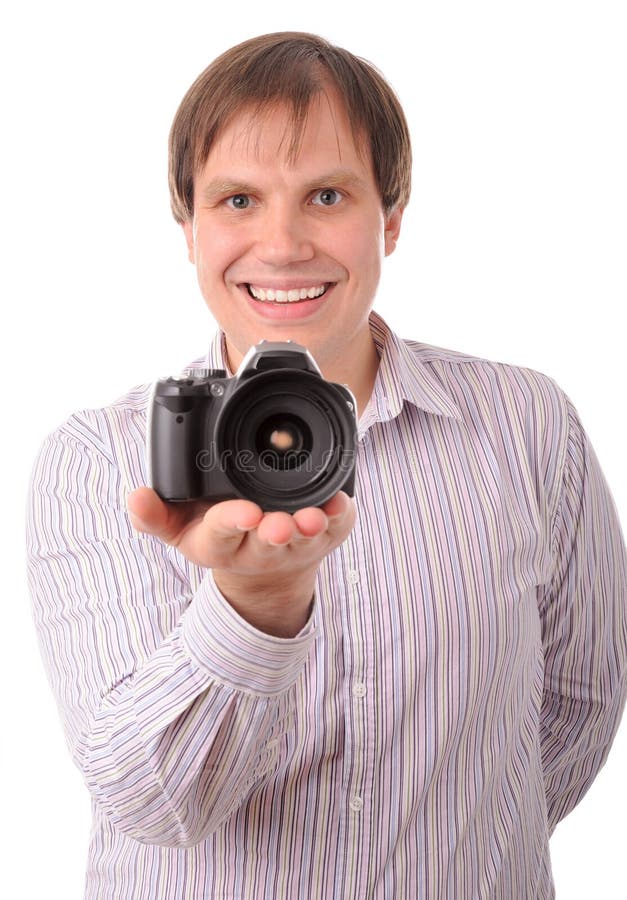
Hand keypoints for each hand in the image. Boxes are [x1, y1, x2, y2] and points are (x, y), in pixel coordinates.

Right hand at [126, 488, 356, 635]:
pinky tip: (342, 501)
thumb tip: (136, 497)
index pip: (221, 534)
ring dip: (309, 527)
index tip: (244, 513)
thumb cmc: (220, 533)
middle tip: (279, 525)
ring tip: (313, 517)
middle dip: (273, 533)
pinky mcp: (326, 535)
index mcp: (220, 544)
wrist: (265, 565)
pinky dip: (340, 515)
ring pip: (305, 537)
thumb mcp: (181, 528)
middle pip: (267, 542)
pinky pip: (337, 526)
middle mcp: (259, 548)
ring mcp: (296, 544)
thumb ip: (155, 513)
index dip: (231, 522)